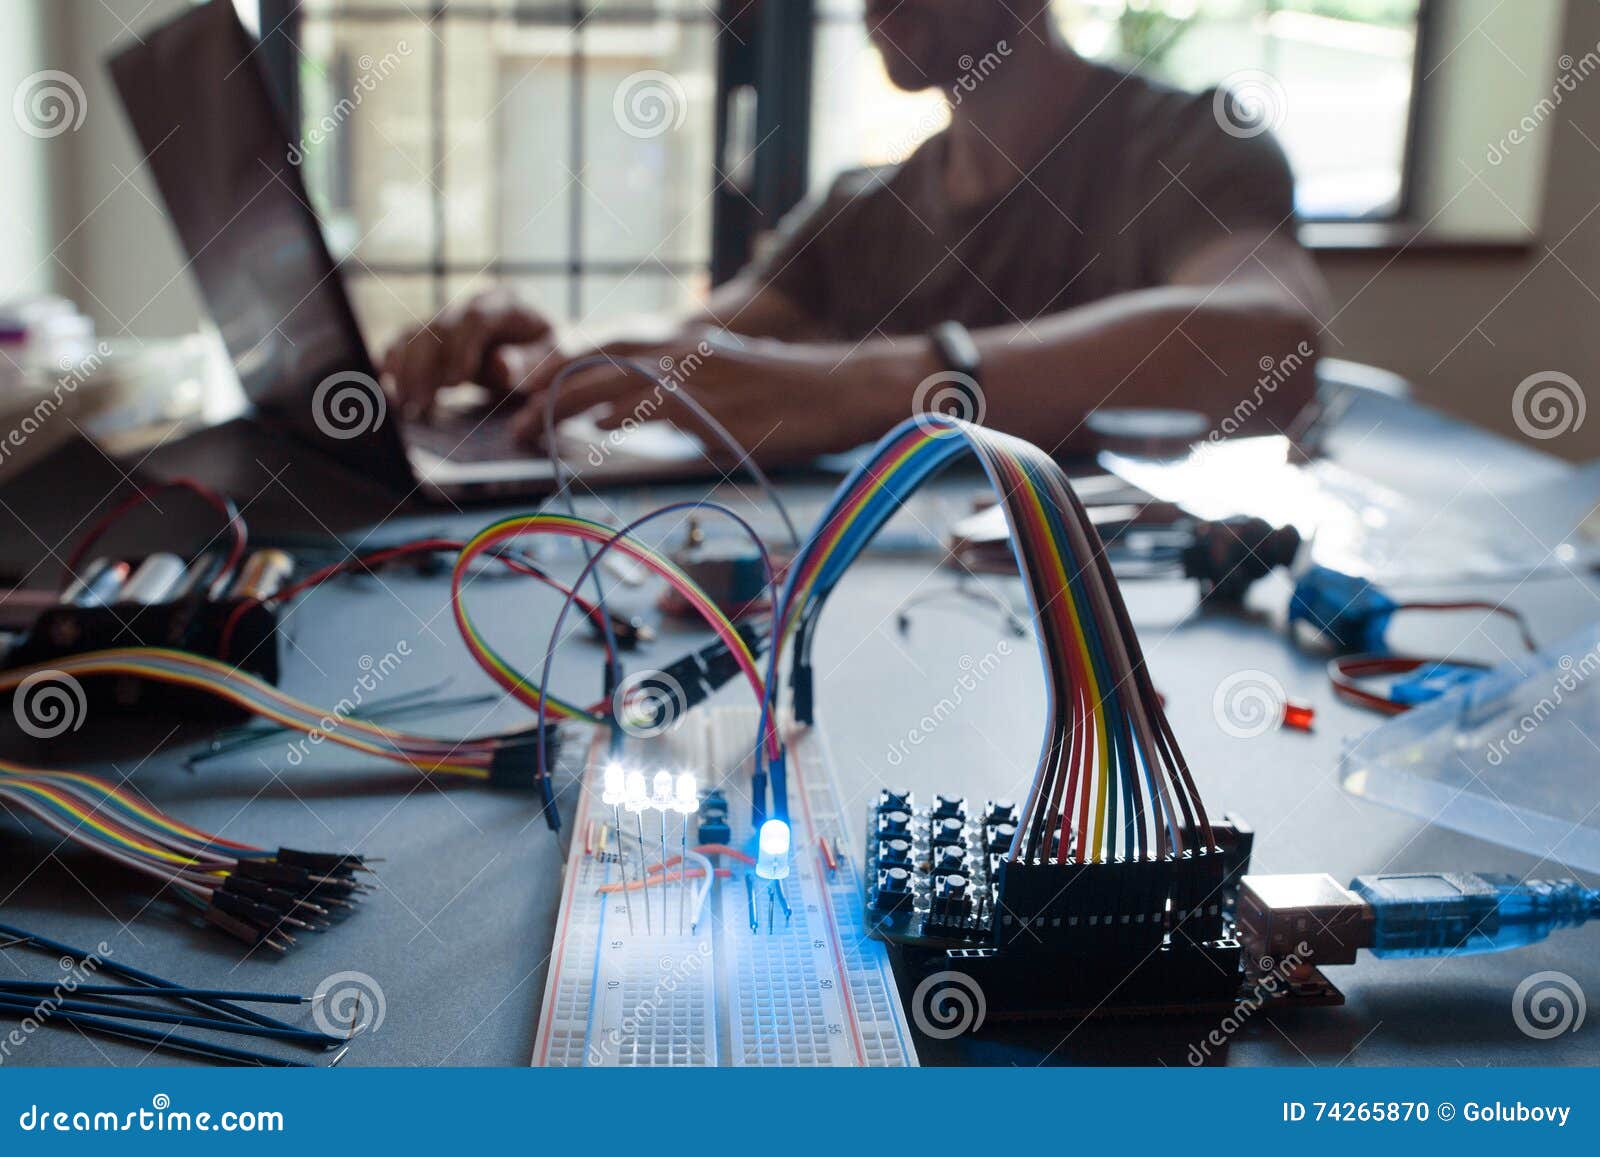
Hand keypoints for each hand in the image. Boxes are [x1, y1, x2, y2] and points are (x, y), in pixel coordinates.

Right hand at [380, 288, 555, 418]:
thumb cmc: (553, 356)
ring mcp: (452, 317)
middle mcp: (474, 303)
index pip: (477, 317)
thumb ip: (531, 363)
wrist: (544, 347)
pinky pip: (404, 345)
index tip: (456, 382)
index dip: (462, 348)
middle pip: (438, 326)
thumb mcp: (556, 359)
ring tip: (402, 405)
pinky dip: (392, 367)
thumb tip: (501, 366)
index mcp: (509, 301)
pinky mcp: (435, 336)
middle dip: (424, 364)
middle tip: (419, 401)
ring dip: (403, 370)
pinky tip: (388, 391)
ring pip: (415, 335)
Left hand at [498, 335, 908, 466]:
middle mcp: (687, 352)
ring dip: (564, 404)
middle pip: (599, 359)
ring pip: (613, 381)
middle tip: (510, 412)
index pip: (611, 349)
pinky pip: (654, 407)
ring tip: (529, 429)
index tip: (523, 385)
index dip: (563, 364)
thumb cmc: (797, 399)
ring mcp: (700, 376)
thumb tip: (635, 424)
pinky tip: (593, 429)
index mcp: (688, 346)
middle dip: (547, 384)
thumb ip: (678, 404)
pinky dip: (618, 415)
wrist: (849, 390)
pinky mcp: (717, 405)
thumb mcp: (729, 390)